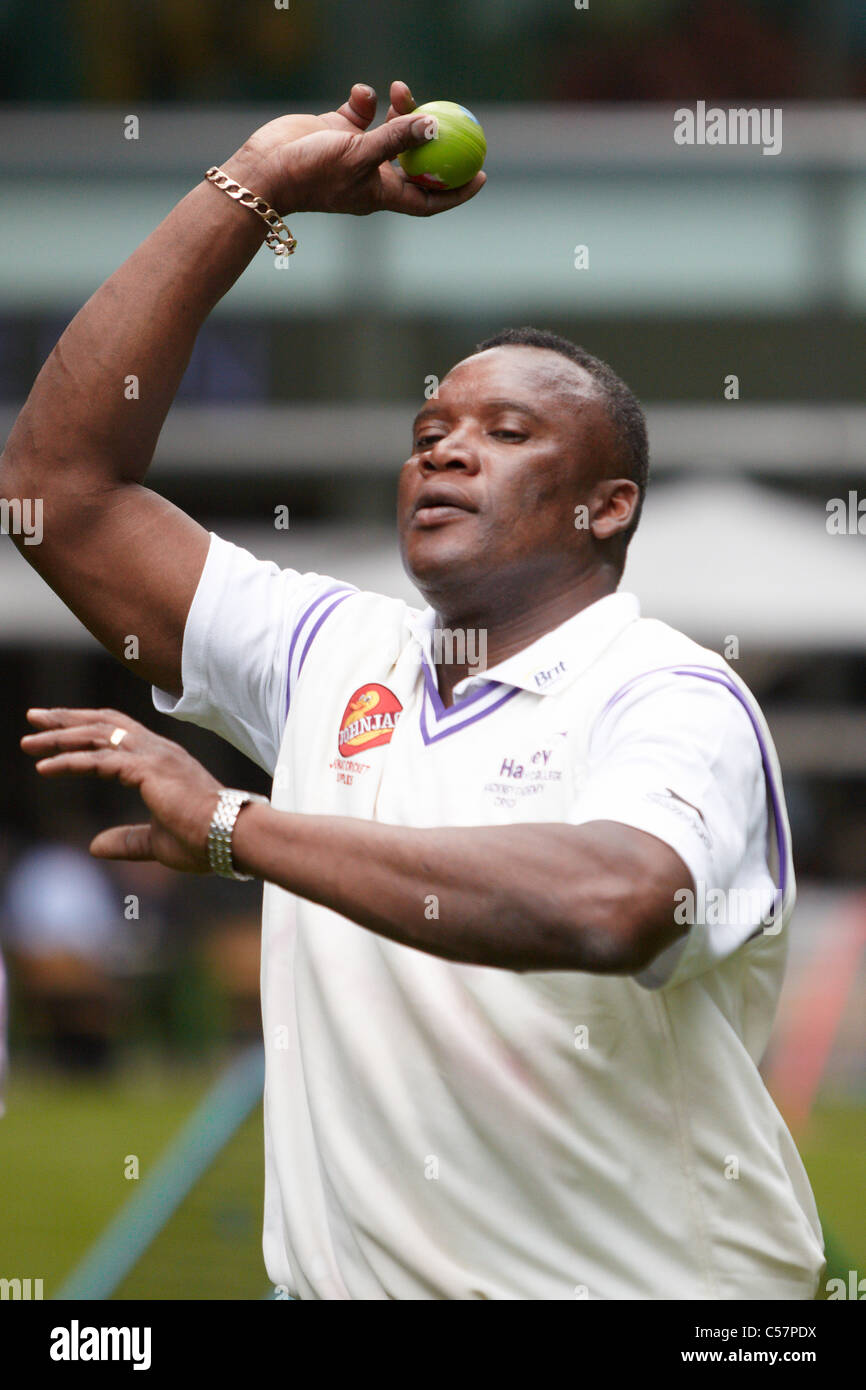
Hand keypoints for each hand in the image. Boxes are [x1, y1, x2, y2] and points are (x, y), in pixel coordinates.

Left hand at [21, 707, 224, 873]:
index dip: (85, 727)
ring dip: (59, 737)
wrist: (233, 837)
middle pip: (103, 723)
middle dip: (66, 719)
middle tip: (34, 717)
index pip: (118, 731)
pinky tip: (45, 767)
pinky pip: (99, 761)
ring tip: (29, 742)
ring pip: (97, 736)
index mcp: (162, 760)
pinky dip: (70, 762)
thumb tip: (95, 846)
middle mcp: (157, 750)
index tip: (56, 728)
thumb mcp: (157, 841)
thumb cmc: (205, 840)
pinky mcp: (146, 770)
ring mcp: (153, 756)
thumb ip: (127, 840)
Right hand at [226, 79, 485, 217]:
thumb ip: (396, 138)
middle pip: (414, 158)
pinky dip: (367, 99)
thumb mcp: (359, 155)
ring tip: (400, 88)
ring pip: (391, 129)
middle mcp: (372, 174)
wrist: (266, 168)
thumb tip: (433, 126)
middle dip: (430, 136)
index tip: (482, 175)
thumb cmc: (312, 173)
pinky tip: (363, 92)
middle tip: (447, 113)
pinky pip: (363, 112)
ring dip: (401, 109)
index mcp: (382, 193)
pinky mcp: (338, 130)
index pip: (429, 198)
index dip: (457, 191)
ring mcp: (355, 152)